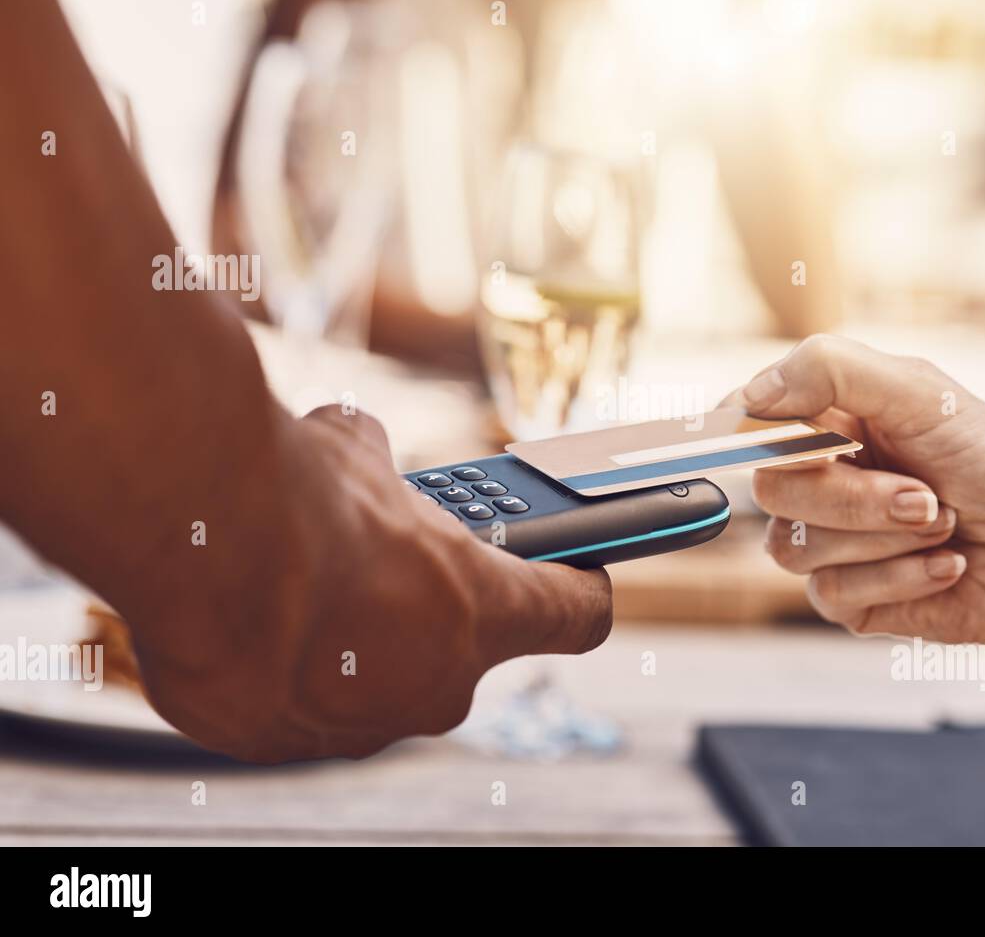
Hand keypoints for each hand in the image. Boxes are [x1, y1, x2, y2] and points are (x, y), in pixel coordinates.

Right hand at [128, 405, 611, 762]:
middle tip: (385, 559)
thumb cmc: (301, 496)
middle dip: (428, 605)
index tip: (572, 567)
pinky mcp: (281, 742)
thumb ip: (380, 468)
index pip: (577, 615)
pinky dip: (279, 668)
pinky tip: (244, 619)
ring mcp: (361, 725)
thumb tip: (355, 450)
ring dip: (352, 641)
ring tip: (296, 584)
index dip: (576, 586)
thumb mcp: (357, 451)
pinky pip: (296, 703)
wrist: (201, 554)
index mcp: (486, 612)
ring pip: (375, 683)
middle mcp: (438, 686)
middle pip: (460, 649)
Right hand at [736, 334, 984, 648]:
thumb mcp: (924, 393)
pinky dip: (900, 578)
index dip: (743, 427)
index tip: (752, 433)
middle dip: (855, 497)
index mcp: (833, 419)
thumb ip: (833, 369)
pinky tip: (946, 567)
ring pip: (794, 545)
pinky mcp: (847, 597)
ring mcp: (830, 541)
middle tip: (926, 496)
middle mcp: (823, 477)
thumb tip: (754, 393)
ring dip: (885, 539)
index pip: (753, 418)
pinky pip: (829, 592)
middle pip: (769, 488)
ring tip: (944, 527)